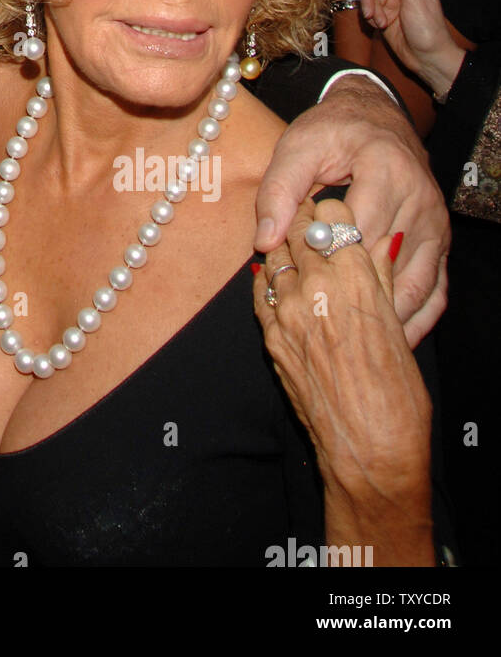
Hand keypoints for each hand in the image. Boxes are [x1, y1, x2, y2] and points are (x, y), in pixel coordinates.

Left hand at [254, 75, 447, 345]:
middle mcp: (419, 199)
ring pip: (416, 285)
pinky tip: (391, 340)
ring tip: (354, 347)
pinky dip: (415, 318)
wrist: (375, 114)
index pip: (357, 229)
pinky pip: (435, 289)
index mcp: (385, 171)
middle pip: (387, 263)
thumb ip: (278, 192)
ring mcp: (434, 224)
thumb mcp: (296, 147)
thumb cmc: (331, 131)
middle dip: (356, 298)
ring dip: (387, 318)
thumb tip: (265, 243)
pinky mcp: (438, 241)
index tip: (301, 289)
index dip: (328, 261)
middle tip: (324, 334)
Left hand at [254, 196, 433, 564]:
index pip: (332, 216)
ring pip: (276, 256)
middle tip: (307, 220)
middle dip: (304, 223)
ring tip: (294, 250)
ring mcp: (287, 310)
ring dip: (285, 251)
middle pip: (298, 230)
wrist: (367, 447)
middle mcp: (316, 287)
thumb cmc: (396, 392)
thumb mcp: (396, 323)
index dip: (332, 212)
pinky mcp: (269, 334)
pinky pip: (261, 290)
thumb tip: (372, 242)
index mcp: (356, 278)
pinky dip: (270, 280)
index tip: (331, 212)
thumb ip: (378, 277)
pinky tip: (278, 279)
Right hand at [363, 0, 465, 97]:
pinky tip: (380, 26)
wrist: (428, 59)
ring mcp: (393, 4)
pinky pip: (370, 10)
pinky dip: (371, 18)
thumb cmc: (429, 31)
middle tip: (370, 11)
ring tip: (378, 22)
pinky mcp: (386, 17)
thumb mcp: (415, 0)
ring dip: (370, 9)